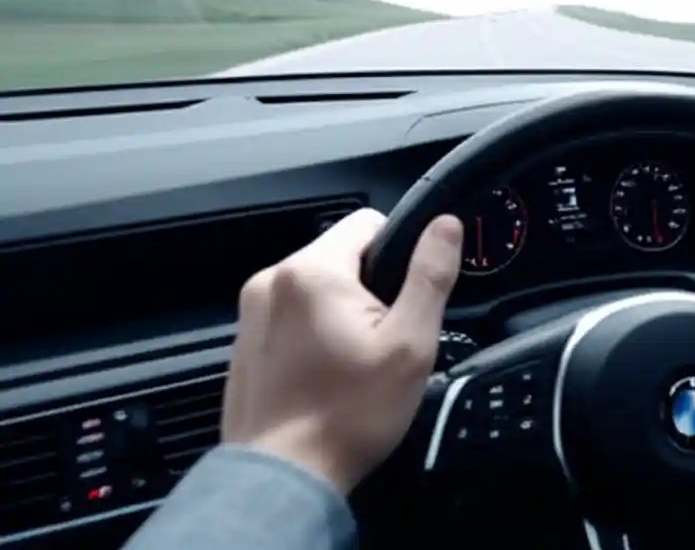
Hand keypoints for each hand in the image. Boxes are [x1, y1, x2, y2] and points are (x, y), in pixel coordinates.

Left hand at [222, 209, 462, 492]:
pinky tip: (326, 376)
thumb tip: (445, 224)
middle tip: (384, 342)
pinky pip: (292, 316)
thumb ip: (430, 276)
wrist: (282, 476)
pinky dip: (314, 334)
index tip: (407, 300)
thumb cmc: (349, 414)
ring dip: (342, 312)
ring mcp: (251, 312)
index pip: (369, 222)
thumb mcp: (409, 344)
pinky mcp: (244, 341)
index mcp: (312, 270)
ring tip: (354, 364)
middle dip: (370, 289)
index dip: (401, 254)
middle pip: (341, 257)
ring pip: (317, 288)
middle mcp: (272, 279)